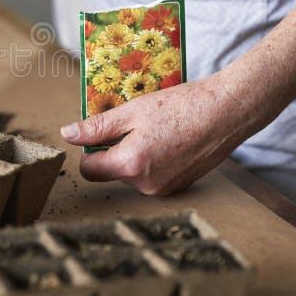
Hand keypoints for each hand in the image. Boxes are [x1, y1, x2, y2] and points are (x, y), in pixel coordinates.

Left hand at [60, 71, 264, 194]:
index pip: (89, 170)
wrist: (227, 112)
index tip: (101, 131)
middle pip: (111, 171)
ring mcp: (164, 189)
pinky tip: (169, 138)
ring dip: (135, 153)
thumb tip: (67, 135)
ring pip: (132, 173)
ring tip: (155, 129)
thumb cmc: (181, 106)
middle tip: (133, 123)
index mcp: (130, 166)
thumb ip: (97, 126)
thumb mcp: (132, 111)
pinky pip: (152, 175)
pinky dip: (154, 158)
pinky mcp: (179, 186)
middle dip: (114, 150)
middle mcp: (145, 185)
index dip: (89, 149)